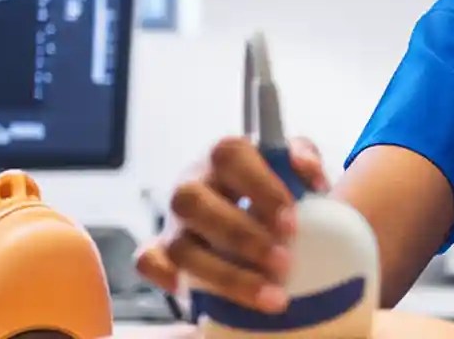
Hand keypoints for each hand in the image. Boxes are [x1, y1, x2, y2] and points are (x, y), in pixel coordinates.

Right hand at [133, 136, 330, 312]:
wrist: (253, 213)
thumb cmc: (273, 187)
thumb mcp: (293, 165)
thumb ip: (304, 157)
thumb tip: (303, 165)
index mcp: (223, 156)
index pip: (230, 156)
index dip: (260, 188)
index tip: (291, 222)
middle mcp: (192, 184)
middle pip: (193, 201)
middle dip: (240, 236)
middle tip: (283, 263)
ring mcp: (174, 220)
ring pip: (179, 245)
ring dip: (225, 275)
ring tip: (270, 295)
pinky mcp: (161, 250)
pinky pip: (148, 262)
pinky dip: (167, 277)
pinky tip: (196, 296)